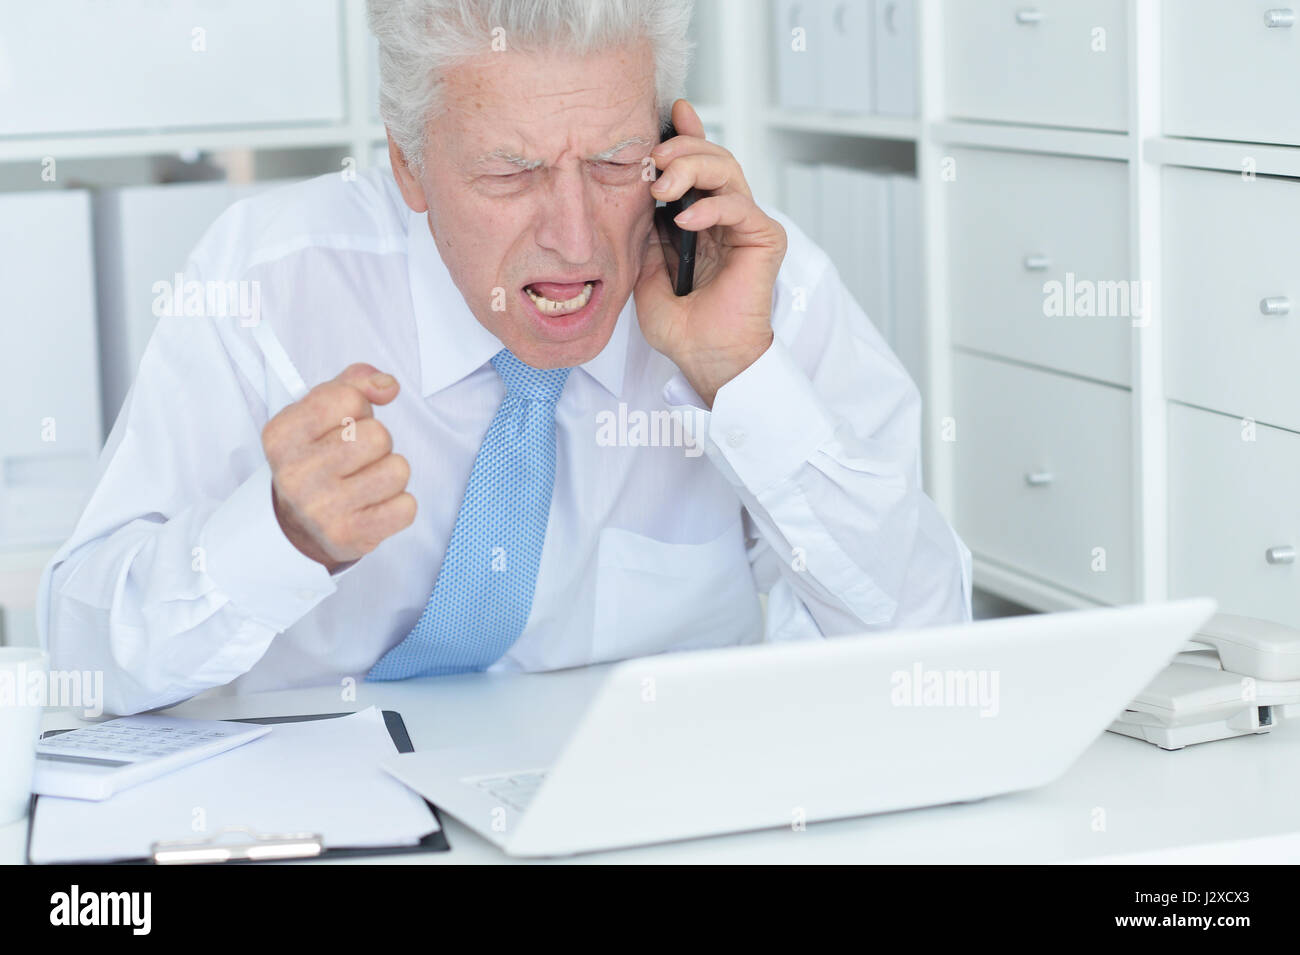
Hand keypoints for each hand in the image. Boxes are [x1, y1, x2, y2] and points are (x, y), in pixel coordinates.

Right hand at [262, 363, 416, 571]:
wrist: (298, 525)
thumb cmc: (317, 459)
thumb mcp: (321, 412)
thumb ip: (355, 382)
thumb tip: (387, 386)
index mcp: (282, 435)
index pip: (348, 398)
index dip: (359, 407)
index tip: (343, 425)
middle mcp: (295, 473)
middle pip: (377, 435)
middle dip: (378, 442)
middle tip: (357, 458)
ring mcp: (320, 508)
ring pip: (398, 469)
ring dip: (391, 473)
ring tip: (366, 481)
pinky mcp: (348, 536)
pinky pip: (406, 507)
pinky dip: (399, 504)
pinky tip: (374, 505)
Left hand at [633, 98, 785, 406]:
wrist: (705, 359)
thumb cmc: (682, 327)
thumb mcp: (644, 270)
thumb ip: (644, 231)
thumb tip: (634, 194)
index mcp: (701, 221)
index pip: (697, 167)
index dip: (686, 136)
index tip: (670, 111)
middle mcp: (727, 218)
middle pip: (713, 159)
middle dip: (680, 150)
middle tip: (652, 162)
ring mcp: (748, 226)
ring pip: (728, 170)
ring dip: (692, 169)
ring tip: (663, 186)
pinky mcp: (764, 239)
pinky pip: (740, 205)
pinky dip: (711, 205)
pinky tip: (685, 219)